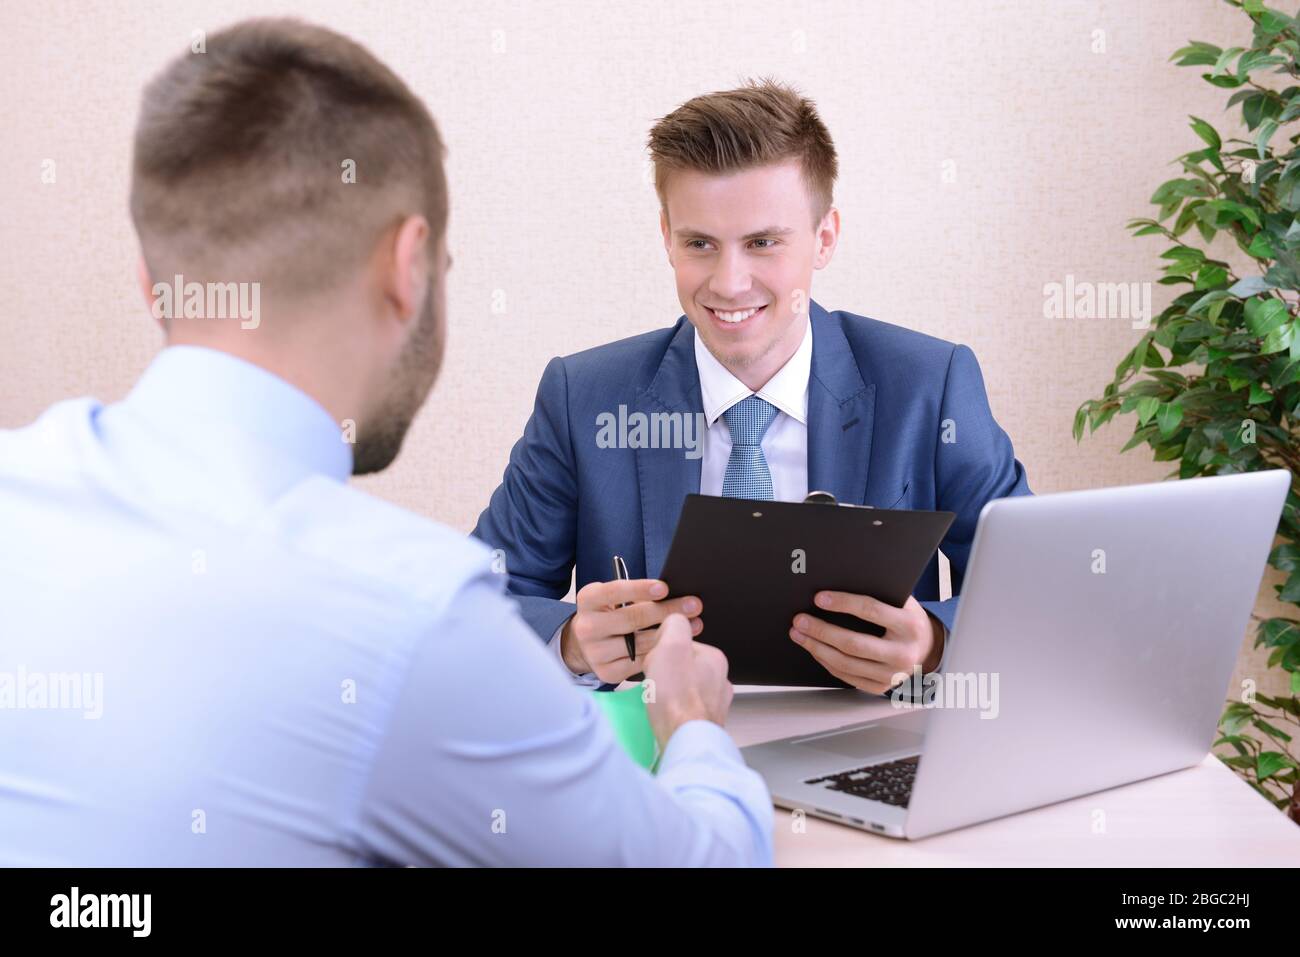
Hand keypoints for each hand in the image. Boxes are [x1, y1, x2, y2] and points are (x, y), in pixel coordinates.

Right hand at [560, 578, 702, 683]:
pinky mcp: (606, 672)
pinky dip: (660, 654)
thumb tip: (674, 594)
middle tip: (694, 605)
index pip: (614, 592)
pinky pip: (640, 662)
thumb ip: (637, 595)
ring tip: (695, 625)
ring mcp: (595, 652)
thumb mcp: (614, 598)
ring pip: (639, 643)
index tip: (665, 588)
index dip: (640, 589)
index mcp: (588, 599)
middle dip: (667, 610)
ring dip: (670, 635)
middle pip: (632, 618)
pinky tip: (677, 648)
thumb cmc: (610, 614)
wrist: (586, 645)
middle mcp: (587, 627)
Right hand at [643, 613, 732, 747]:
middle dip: (666, 672)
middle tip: (656, 682)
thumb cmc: (677, 699)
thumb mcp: (670, 647)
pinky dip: (673, 711)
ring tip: (659, 701)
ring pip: (684, 689)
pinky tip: (665, 715)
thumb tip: (673, 621)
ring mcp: (714, 705)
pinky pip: (684, 710)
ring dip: (669, 692)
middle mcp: (720, 681)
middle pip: (683, 666)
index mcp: (714, 658)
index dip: (662, 649)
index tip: (656, 659)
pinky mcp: (705, 724)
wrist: (684, 742)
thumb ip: (674, 626)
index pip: (683, 643)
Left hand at [789, 592, 943, 693]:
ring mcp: (891, 674)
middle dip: (821, 631)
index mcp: (909, 625)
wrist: (926, 648)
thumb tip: (838, 580)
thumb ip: (879, 593)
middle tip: (800, 620)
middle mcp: (902, 653)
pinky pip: (846, 676)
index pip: (872, 610)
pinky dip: (826, 661)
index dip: (843, 603)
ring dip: (816, 648)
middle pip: (853, 643)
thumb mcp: (902, 601)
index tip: (819, 598)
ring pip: (845, 663)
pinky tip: (814, 649)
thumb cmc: (907, 619)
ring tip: (799, 634)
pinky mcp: (880, 687)